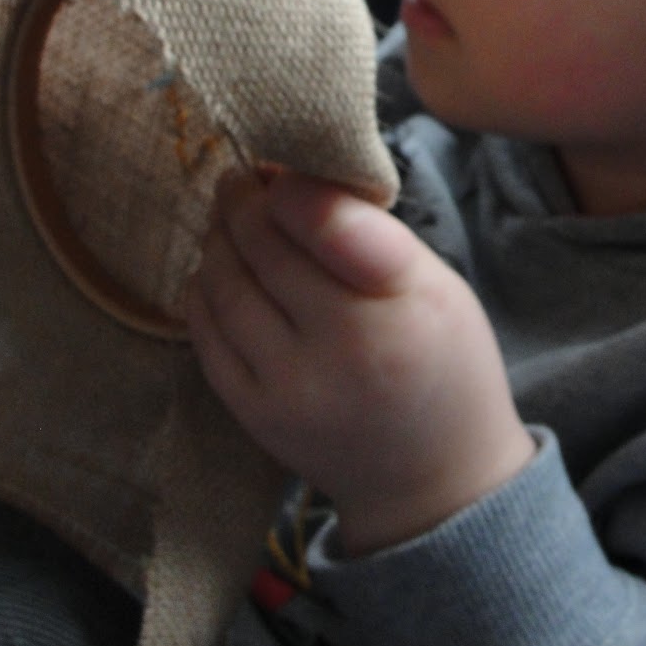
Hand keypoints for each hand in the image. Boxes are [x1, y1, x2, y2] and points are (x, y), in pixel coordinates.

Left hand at [186, 168, 535, 554]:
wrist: (433, 476)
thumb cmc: (443, 361)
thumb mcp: (438, 285)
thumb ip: (370, 233)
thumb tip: (293, 176)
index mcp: (397, 307)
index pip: (321, 221)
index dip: (290, 182)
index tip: (286, 168)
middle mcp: (338, 349)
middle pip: (262, 246)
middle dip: (245, 199)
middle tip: (245, 177)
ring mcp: (287, 387)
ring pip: (223, 285)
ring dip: (218, 239)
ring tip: (231, 217)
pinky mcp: (253, 413)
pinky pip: (206, 332)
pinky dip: (203, 289)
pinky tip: (219, 270)